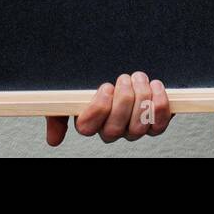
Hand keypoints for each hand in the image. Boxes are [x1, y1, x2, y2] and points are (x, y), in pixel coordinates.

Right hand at [44, 71, 173, 145]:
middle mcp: (112, 130)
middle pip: (114, 130)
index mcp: (90, 122)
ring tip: (140, 78)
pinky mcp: (154, 124)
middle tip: (124, 78)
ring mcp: (133, 129)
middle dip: (123, 101)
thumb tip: (53, 139)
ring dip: (141, 98)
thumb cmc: (97, 85)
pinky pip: (159, 124)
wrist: (126, 73)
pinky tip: (156, 86)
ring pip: (137, 127)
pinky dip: (160, 105)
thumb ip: (58, 112)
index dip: (98, 109)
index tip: (106, 88)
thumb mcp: (72, 94)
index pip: (87, 128)